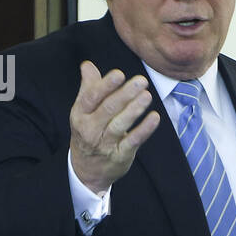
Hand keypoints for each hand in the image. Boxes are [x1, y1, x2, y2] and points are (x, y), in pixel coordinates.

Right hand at [69, 61, 160, 193]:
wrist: (86, 170)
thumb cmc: (88, 132)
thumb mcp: (83, 111)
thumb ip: (89, 88)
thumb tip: (88, 65)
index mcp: (80, 115)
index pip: (91, 98)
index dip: (105, 86)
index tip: (119, 74)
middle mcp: (90, 129)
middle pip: (108, 109)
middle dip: (125, 94)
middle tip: (141, 81)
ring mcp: (105, 144)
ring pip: (120, 124)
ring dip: (135, 109)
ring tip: (147, 95)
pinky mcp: (120, 156)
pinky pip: (133, 141)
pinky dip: (144, 129)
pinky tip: (154, 117)